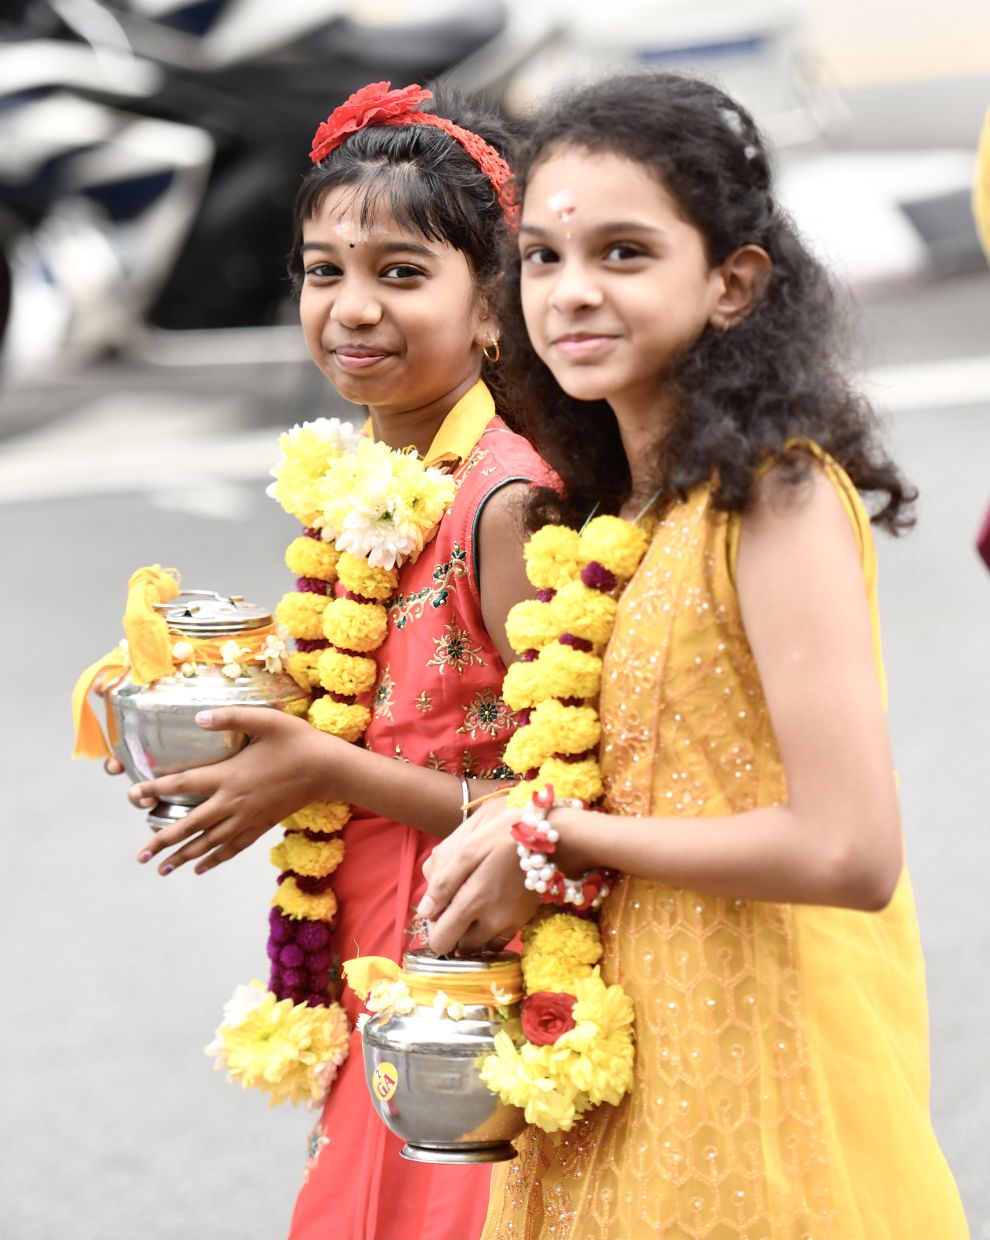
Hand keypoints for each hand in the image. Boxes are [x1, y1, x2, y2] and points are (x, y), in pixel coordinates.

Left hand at [133, 707, 335, 876]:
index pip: (183, 785)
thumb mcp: (265, 720)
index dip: (155, 789)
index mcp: (229, 776)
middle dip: (162, 841)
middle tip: (140, 856)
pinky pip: (232, 848)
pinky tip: (200, 868)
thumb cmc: (296, 741)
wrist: (327, 769)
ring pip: (208, 843)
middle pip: (189, 825)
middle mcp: (233, 802)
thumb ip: (230, 717)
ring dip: (183, 857)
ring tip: (162, 869)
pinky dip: (214, 860)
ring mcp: (247, 818)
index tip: (134, 796)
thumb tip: (198, 717)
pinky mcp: (260, 826)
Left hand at [419, 796, 538, 954]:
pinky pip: (500, 937)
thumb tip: (425, 912)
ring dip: (472, 933)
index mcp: (472, 903)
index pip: (441, 941)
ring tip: (473, 904)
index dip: (433, 928)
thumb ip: (444, 882)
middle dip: (453, 932)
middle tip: (455, 904)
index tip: (438, 909)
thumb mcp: (468, 849)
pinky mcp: (524, 919)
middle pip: (460, 948)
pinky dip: (490, 930)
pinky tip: (491, 906)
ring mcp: (511, 923)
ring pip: (481, 945)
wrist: (551, 836)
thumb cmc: (504, 835)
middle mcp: (492, 922)